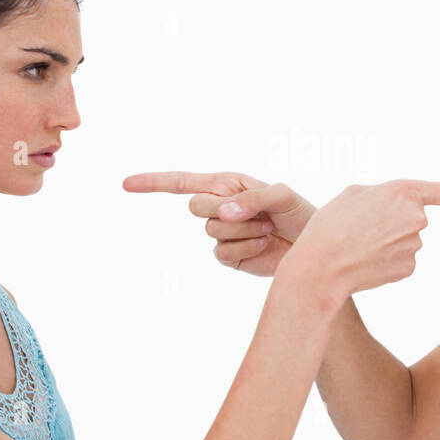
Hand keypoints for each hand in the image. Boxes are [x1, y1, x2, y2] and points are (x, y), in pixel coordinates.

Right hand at [122, 171, 316, 276]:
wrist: (312, 248)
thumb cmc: (299, 213)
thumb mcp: (282, 196)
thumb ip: (252, 198)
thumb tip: (222, 211)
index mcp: (226, 185)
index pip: (182, 182)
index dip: (153, 182)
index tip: (126, 184)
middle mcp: (219, 207)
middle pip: (196, 207)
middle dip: (224, 210)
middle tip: (257, 213)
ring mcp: (221, 233)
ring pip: (211, 232)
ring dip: (244, 230)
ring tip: (267, 228)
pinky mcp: (229, 256)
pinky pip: (223, 252)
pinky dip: (246, 248)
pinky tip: (263, 244)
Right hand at [282, 179, 439, 299]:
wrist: (319, 268)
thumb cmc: (329, 226)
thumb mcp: (353, 194)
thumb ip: (382, 195)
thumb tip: (397, 211)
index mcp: (405, 191)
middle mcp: (417, 218)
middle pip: (414, 217)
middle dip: (391, 221)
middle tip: (359, 226)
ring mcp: (415, 246)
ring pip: (406, 239)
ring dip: (385, 241)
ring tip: (357, 244)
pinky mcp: (409, 269)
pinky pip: (401, 260)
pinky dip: (385, 261)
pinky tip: (365, 261)